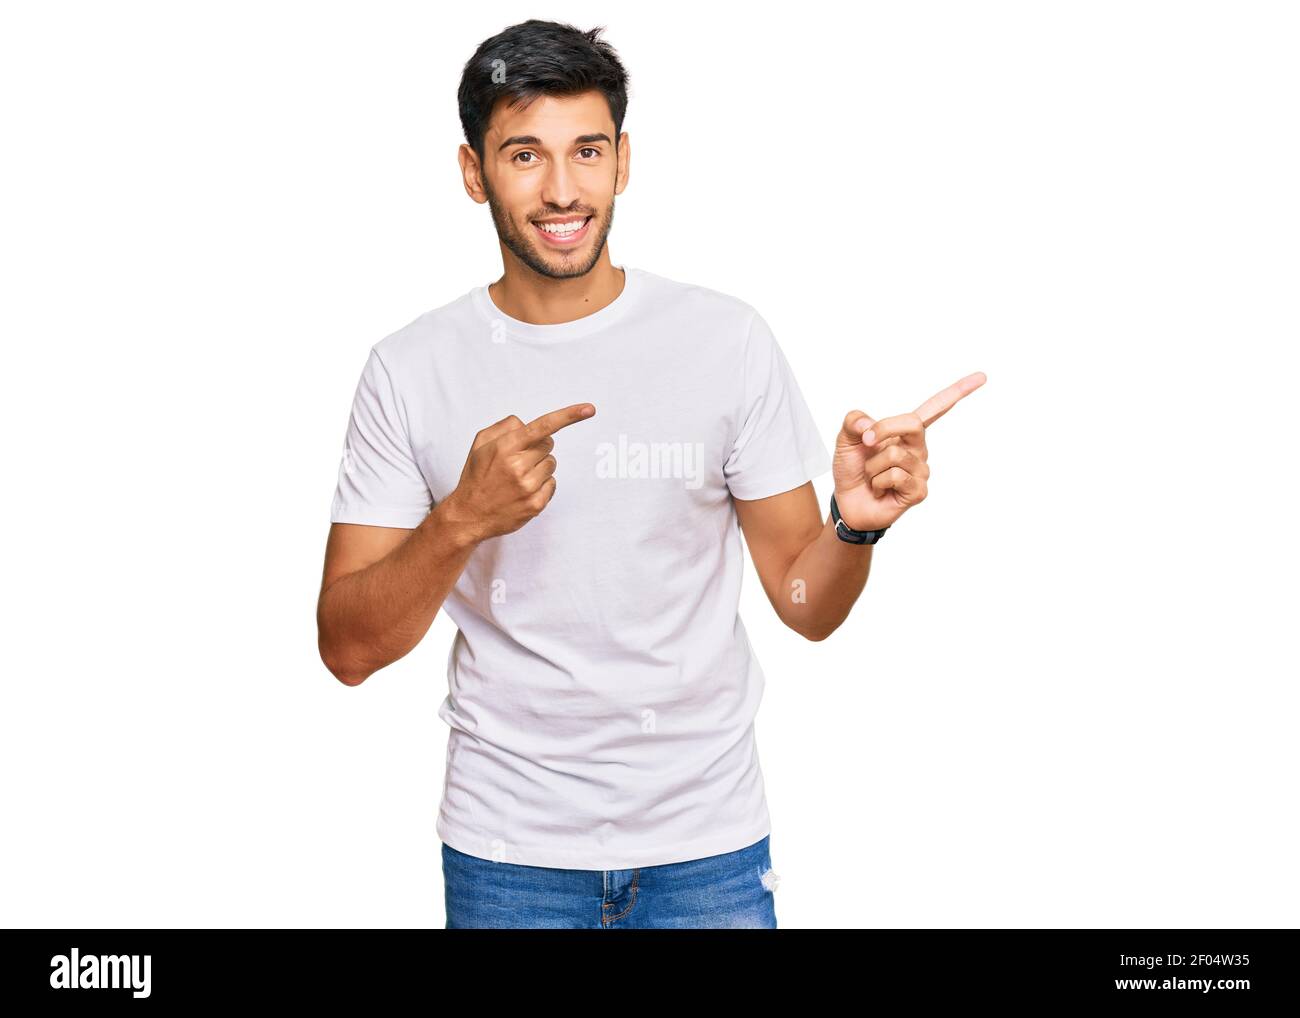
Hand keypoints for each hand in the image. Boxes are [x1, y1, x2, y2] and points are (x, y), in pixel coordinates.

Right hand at [443, 403, 595, 540]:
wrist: (469, 515)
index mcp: (505, 447)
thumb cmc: (477, 476)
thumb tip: (527, 424)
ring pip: (552, 464)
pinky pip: (552, 483)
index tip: (589, 408)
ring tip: (518, 477)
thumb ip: (505, 427)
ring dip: (539, 467)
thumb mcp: (481, 444)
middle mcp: (518, 466)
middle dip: (537, 448)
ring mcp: (528, 487)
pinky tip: (523, 490)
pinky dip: (542, 484)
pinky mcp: (536, 504)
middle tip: (518, 460)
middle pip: (549, 444)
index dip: (568, 416)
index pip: (542, 426)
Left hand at [832, 372, 985, 531]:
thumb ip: (854, 422)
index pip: (936, 408)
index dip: (958, 391)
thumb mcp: (846, 439)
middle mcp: (919, 448)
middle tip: (866, 442)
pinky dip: (877, 481)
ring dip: (873, 465)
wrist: (847, 503)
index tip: (981, 376)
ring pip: (894, 453)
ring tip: (873, 476)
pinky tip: (879, 489)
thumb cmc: (852, 469)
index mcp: (907, 432)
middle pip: (912, 423)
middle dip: (883, 429)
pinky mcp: (919, 491)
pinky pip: (896, 475)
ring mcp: (921, 470)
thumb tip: (869, 425)